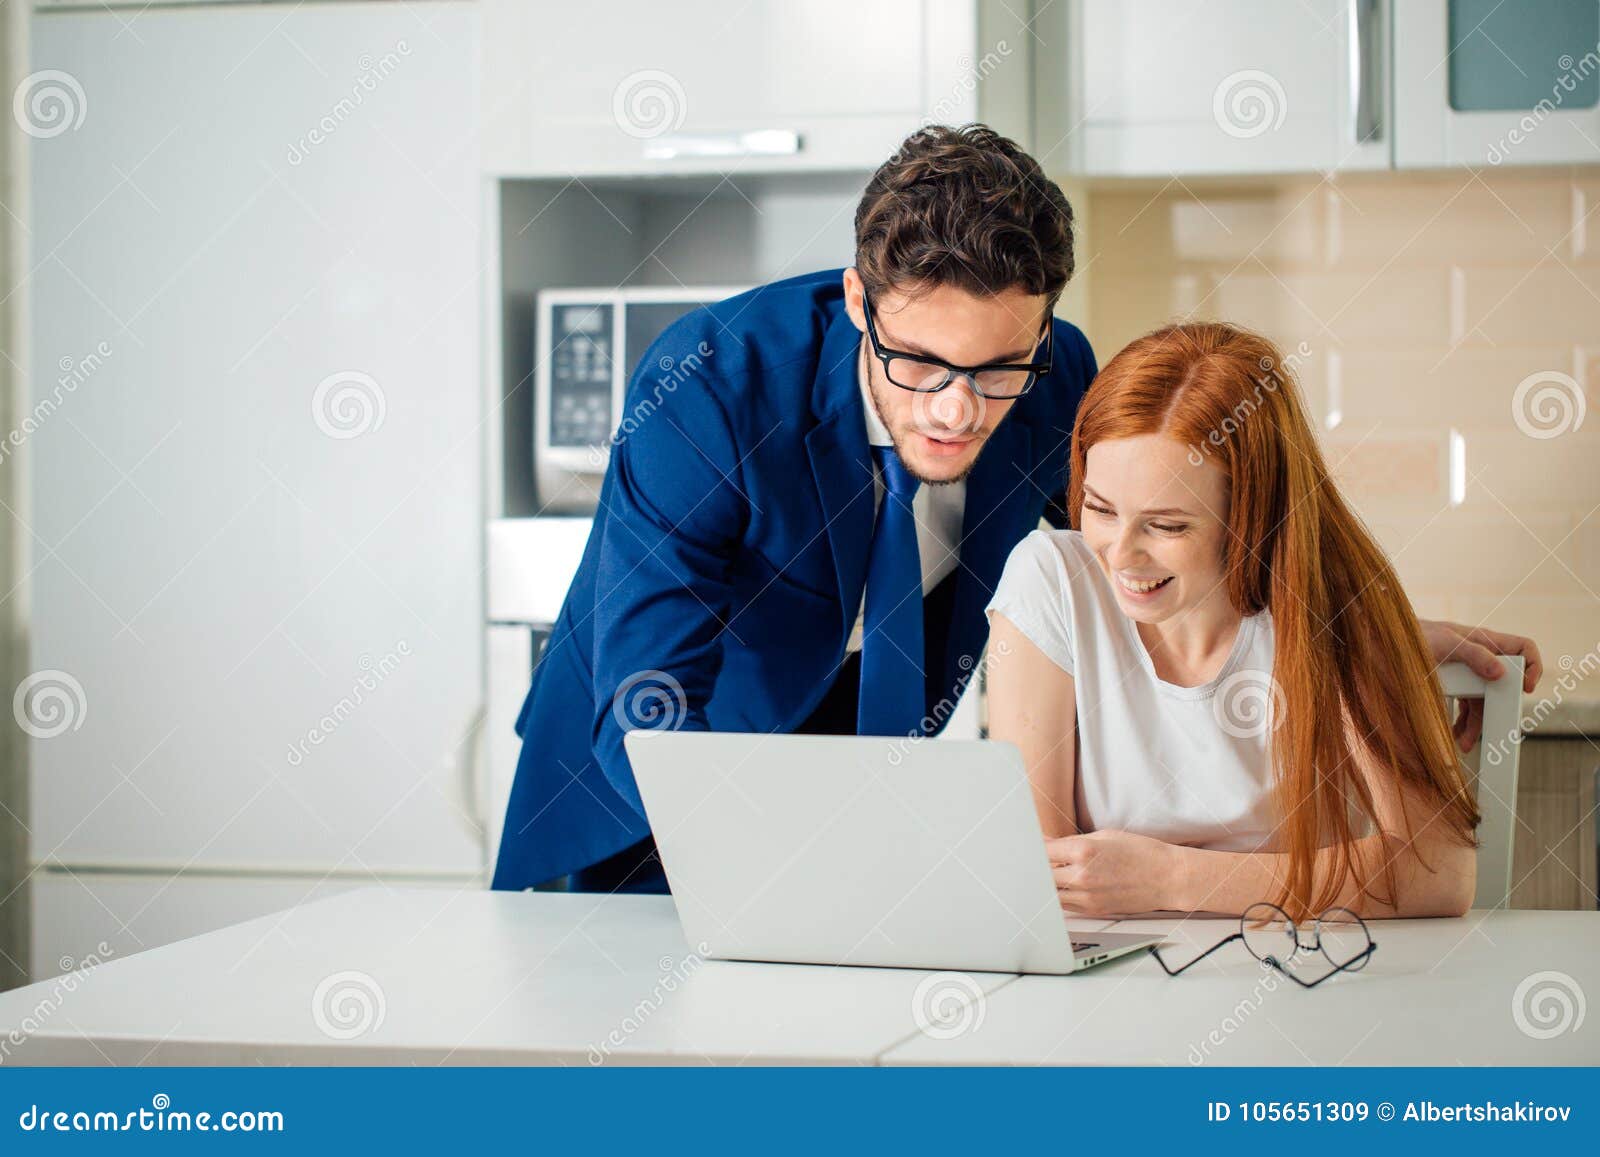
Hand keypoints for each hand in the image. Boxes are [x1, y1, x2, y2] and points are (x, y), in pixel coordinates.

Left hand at [1044, 829, 1183, 917]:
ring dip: (1046, 883)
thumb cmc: (1141, 852)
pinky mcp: (1094, 910)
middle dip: (1036, 867)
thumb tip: (1045, 842)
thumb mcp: (1104, 836)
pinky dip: (1059, 895)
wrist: (1168, 877)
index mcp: (1083, 851)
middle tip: (1031, 861)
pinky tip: (1063, 886)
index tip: (1028, 846)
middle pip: (1041, 874)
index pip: (1042, 851)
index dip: (1032, 848)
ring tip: (1048, 874)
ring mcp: (1087, 896)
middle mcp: (1081, 876)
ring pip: (1051, 893)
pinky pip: (1065, 904)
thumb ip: (1069, 841)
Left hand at [1417, 620, 1542, 752]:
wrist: (1386, 640)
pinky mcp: (1454, 683)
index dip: (1532, 666)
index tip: (1524, 689)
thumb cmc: (1416, 634)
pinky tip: (1455, 734)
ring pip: (1484, 700)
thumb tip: (1500, 673)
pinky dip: (1463, 721)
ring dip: (1477, 723)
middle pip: (1503, 686)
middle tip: (1490, 732)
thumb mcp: (1445, 642)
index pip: (1524, 648)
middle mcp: (1481, 657)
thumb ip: (1473, 654)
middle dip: (1498, 710)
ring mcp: (1468, 672)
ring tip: (1464, 743)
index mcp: (1486, 641)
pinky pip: (1467, 704)